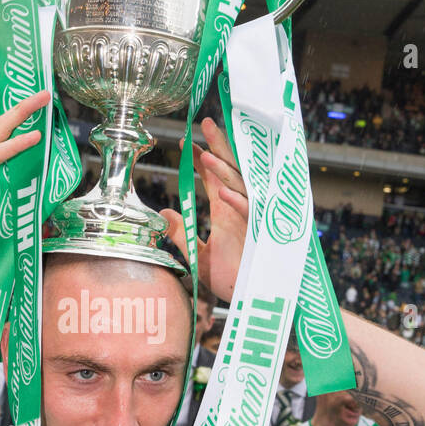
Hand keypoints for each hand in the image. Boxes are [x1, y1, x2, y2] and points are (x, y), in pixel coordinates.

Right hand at [0, 89, 48, 263]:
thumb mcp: (1, 207)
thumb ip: (20, 196)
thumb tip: (49, 199)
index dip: (11, 109)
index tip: (28, 93)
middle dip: (20, 100)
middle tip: (41, 85)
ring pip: (0, 127)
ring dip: (23, 110)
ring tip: (44, 97)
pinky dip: (17, 145)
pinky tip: (35, 138)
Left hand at [160, 118, 247, 301]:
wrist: (253, 303)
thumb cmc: (233, 280)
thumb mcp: (199, 256)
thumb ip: (183, 234)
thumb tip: (164, 213)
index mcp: (228, 212)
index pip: (214, 177)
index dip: (202, 158)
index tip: (185, 142)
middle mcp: (241, 210)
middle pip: (231, 170)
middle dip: (220, 146)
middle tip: (206, 122)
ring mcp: (252, 220)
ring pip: (241, 187)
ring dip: (224, 171)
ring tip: (205, 154)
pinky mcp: (260, 235)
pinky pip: (249, 214)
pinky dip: (236, 202)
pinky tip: (221, 192)